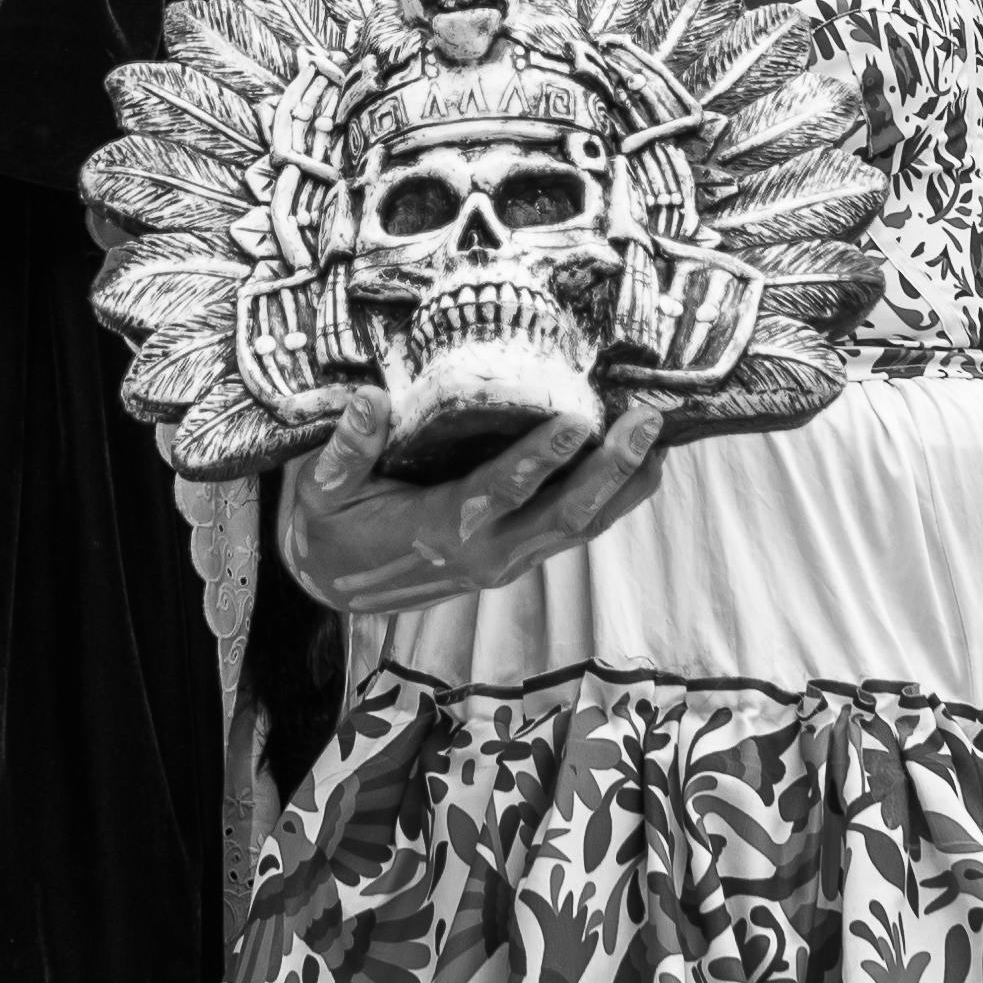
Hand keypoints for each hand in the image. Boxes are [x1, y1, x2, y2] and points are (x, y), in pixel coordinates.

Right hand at [279, 386, 674, 617]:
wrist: (334, 582)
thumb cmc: (329, 525)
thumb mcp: (320, 488)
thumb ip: (345, 449)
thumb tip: (369, 400)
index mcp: (439, 529)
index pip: (499, 491)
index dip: (540, 458)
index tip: (579, 420)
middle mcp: (484, 551)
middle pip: (563, 514)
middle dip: (610, 470)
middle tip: (648, 422)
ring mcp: (506, 559)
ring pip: (579, 527)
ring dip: (623, 486)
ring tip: (662, 440)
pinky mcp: (515, 558)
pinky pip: (572, 531)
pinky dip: (611, 501)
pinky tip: (640, 469)